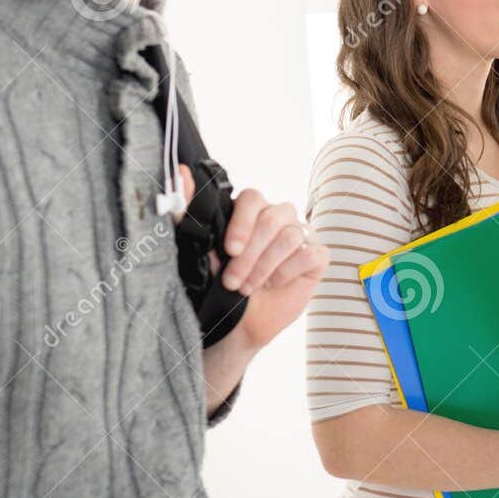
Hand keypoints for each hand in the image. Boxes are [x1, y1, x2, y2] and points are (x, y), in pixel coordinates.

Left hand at [177, 164, 329, 349]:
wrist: (239, 323)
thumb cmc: (221, 286)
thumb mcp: (200, 251)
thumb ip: (190, 212)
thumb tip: (181, 174)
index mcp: (251, 211)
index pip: (253, 198)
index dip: (242, 223)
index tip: (229, 250)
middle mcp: (279, 217)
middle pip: (272, 219)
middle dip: (250, 254)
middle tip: (232, 281)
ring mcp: (301, 235)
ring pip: (291, 236)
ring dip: (264, 266)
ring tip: (247, 288)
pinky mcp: (317, 256)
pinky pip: (311, 253)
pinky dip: (288, 271)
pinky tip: (273, 284)